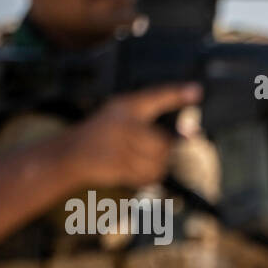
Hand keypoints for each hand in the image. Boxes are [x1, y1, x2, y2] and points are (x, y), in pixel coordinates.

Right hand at [59, 83, 200, 187]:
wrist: (71, 153)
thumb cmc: (102, 133)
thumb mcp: (122, 114)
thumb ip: (153, 119)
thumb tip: (189, 134)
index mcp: (127, 106)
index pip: (157, 96)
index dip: (177, 93)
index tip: (196, 90)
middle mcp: (125, 123)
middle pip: (164, 142)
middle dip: (163, 150)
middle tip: (149, 149)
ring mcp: (121, 146)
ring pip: (159, 162)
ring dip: (156, 165)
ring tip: (140, 159)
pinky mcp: (119, 166)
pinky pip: (148, 176)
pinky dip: (147, 176)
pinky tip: (134, 168)